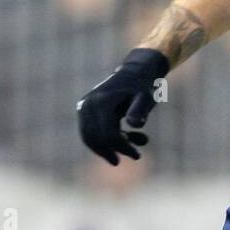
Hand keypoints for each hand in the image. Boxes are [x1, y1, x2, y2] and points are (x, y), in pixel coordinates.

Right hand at [77, 48, 168, 164]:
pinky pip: (89, 131)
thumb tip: (134, 125)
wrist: (134, 72)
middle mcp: (87, 105)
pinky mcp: (83, 109)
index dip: (122, 148)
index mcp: (102, 102)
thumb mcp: (146, 98)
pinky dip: (103, 140)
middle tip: (135, 156)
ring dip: (107, 148)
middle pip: (95, 139)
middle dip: (112, 151)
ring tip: (130, 149)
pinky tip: (124, 138)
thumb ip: (140, 110)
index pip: (108, 134)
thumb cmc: (142, 87)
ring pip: (89, 137)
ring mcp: (83, 107)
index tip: (137, 156)